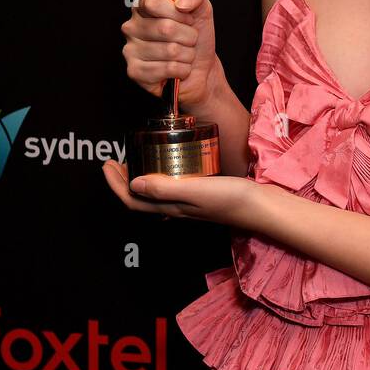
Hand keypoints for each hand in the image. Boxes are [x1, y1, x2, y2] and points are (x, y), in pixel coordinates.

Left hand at [102, 160, 255, 226]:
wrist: (262, 207)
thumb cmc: (232, 199)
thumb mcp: (196, 190)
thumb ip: (166, 188)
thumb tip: (134, 184)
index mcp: (172, 208)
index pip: (133, 201)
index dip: (115, 185)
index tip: (106, 165)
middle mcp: (177, 208)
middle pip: (141, 199)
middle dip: (123, 182)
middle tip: (115, 161)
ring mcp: (189, 203)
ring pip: (155, 193)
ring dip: (140, 178)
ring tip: (136, 161)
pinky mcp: (201, 195)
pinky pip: (171, 187)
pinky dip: (160, 176)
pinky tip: (169, 165)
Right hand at [121, 0, 226, 113]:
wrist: (202, 67)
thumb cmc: (196, 38)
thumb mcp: (201, 8)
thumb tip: (181, 3)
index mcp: (143, 8)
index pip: (153, 2)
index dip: (178, 14)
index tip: (187, 20)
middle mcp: (132, 27)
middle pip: (165, 28)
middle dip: (188, 36)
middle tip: (189, 40)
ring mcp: (130, 50)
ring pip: (170, 50)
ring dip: (187, 54)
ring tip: (184, 54)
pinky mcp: (135, 72)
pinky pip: (168, 68)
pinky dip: (182, 69)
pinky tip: (178, 68)